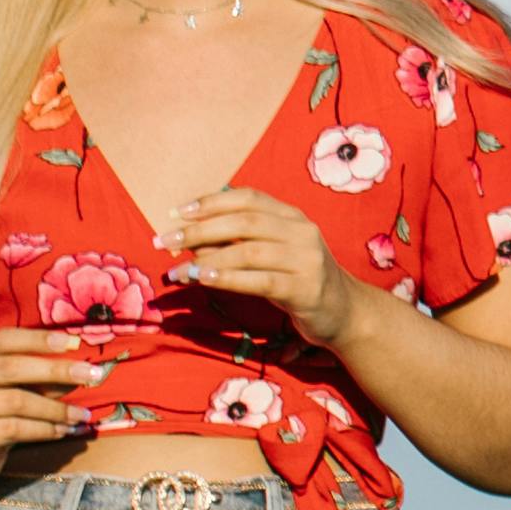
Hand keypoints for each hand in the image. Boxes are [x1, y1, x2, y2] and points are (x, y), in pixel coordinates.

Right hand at [0, 328, 104, 490]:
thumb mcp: (10, 390)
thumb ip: (36, 378)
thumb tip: (78, 369)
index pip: (3, 340)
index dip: (38, 339)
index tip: (73, 342)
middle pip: (10, 368)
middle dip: (55, 370)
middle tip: (90, 375)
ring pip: (15, 402)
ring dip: (55, 409)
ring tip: (81, 414)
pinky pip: (12, 430)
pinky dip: (43, 430)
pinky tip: (62, 432)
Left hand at [169, 185, 355, 345]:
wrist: (345, 312)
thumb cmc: (298, 280)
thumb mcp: (271, 254)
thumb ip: (239, 242)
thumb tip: (189, 240)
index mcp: (292, 216)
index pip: (247, 198)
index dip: (210, 202)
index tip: (176, 213)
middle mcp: (301, 232)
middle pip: (244, 221)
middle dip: (199, 230)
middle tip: (165, 242)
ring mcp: (307, 260)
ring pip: (250, 250)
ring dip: (208, 259)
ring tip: (179, 270)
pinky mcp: (306, 289)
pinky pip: (261, 280)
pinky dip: (229, 278)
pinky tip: (205, 280)